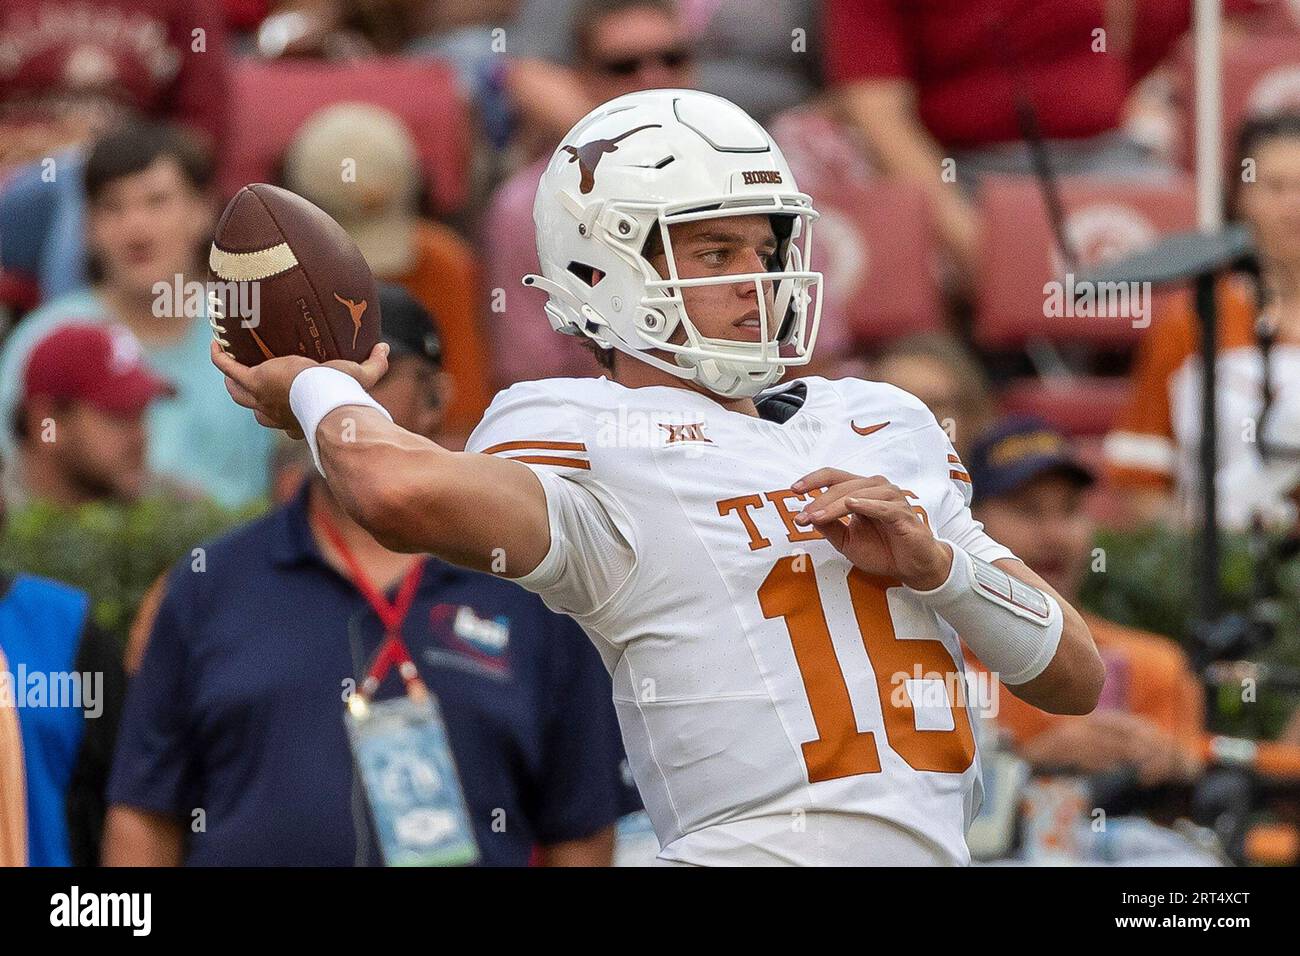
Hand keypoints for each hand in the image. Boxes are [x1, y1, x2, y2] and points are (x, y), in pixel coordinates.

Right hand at [210, 340, 389, 439]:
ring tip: (230, 362)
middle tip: (251, 382)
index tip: (289, 399)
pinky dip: (221, 357)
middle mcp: (277, 413)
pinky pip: (228, 368)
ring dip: (232, 382)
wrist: (325, 396)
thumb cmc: (343, 392)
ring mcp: (262, 398)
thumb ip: (376, 364)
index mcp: (297, 419)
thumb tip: (384, 347)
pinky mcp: (254, 381)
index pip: (286, 420)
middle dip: (252, 400)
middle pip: (256, 410)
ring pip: (238, 393)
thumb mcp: (362, 377)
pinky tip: (216, 343)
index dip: (285, 413)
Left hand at [792, 468, 951, 589]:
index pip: (834, 477)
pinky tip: (851, 505)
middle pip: (842, 486)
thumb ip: (829, 527)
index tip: (794, 489)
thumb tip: (808, 515)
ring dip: (834, 505)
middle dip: (818, 501)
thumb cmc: (883, 551)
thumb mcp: (847, 541)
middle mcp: (876, 489)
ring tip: (817, 517)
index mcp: (861, 491)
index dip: (813, 480)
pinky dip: (867, 504)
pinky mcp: (903, 514)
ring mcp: (891, 499)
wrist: (912, 568)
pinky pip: (883, 506)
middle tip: (802, 516)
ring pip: (858, 494)